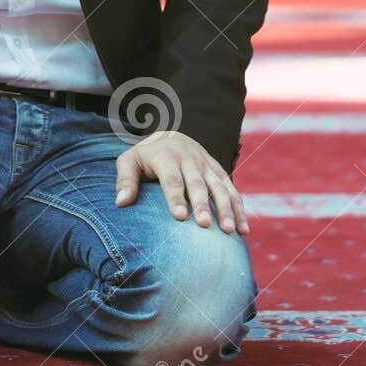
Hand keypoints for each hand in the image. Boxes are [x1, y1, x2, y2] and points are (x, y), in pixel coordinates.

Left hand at [114, 130, 248, 234]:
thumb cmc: (146, 156)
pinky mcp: (218, 170)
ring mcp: (206, 164)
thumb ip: (124, 180)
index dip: (176, 197)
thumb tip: (120, 203)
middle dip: (202, 204)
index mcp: (166, 157)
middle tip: (205, 225)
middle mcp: (189, 159)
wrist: (170, 135)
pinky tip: (244, 229)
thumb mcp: (129, 161)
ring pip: (219, 186)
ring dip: (226, 208)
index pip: (172, 179)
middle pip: (197, 183)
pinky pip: (231, 189)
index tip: (179, 217)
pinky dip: (240, 208)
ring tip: (230, 231)